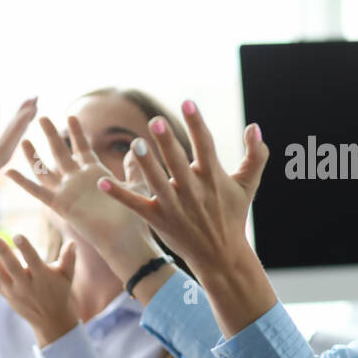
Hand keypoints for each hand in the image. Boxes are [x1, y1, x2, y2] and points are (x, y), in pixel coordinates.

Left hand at [0, 233, 78, 346]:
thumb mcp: (68, 276)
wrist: (50, 320)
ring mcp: (12, 289)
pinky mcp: (2, 291)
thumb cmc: (60, 291)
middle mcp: (25, 285)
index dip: (25, 249)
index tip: (17, 235)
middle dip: (1, 252)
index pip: (33, 261)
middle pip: (11, 267)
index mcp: (42, 278)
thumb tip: (73, 242)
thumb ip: (69, 259)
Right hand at [6, 114, 159, 277]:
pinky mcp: (61, 205)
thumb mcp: (137, 184)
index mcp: (95, 174)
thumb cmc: (135, 214)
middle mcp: (78, 181)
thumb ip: (134, 167)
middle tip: (42, 117)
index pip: (82, 148)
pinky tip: (9, 172)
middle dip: (52, 134)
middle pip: (61, 153)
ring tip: (24, 139)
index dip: (76, 133)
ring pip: (46, 169)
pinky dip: (23, 182)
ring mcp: (68, 192)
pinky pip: (37, 191)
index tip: (71, 116)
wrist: (126, 236)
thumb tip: (136, 148)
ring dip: (34, 155)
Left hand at [98, 100, 268, 277]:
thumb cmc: (232, 214)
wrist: (220, 255)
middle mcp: (193, 191)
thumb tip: (254, 126)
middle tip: (155, 121)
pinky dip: (118, 194)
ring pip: (156, 182)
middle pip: (178, 162)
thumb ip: (257, 155)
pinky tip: (101, 181)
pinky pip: (135, 204)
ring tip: (134, 144)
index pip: (205, 145)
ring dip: (145, 164)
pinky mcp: (157, 219)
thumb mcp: (248, 184)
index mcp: (213, 177)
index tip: (187, 103)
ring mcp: (174, 206)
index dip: (196, 123)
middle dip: (167, 143)